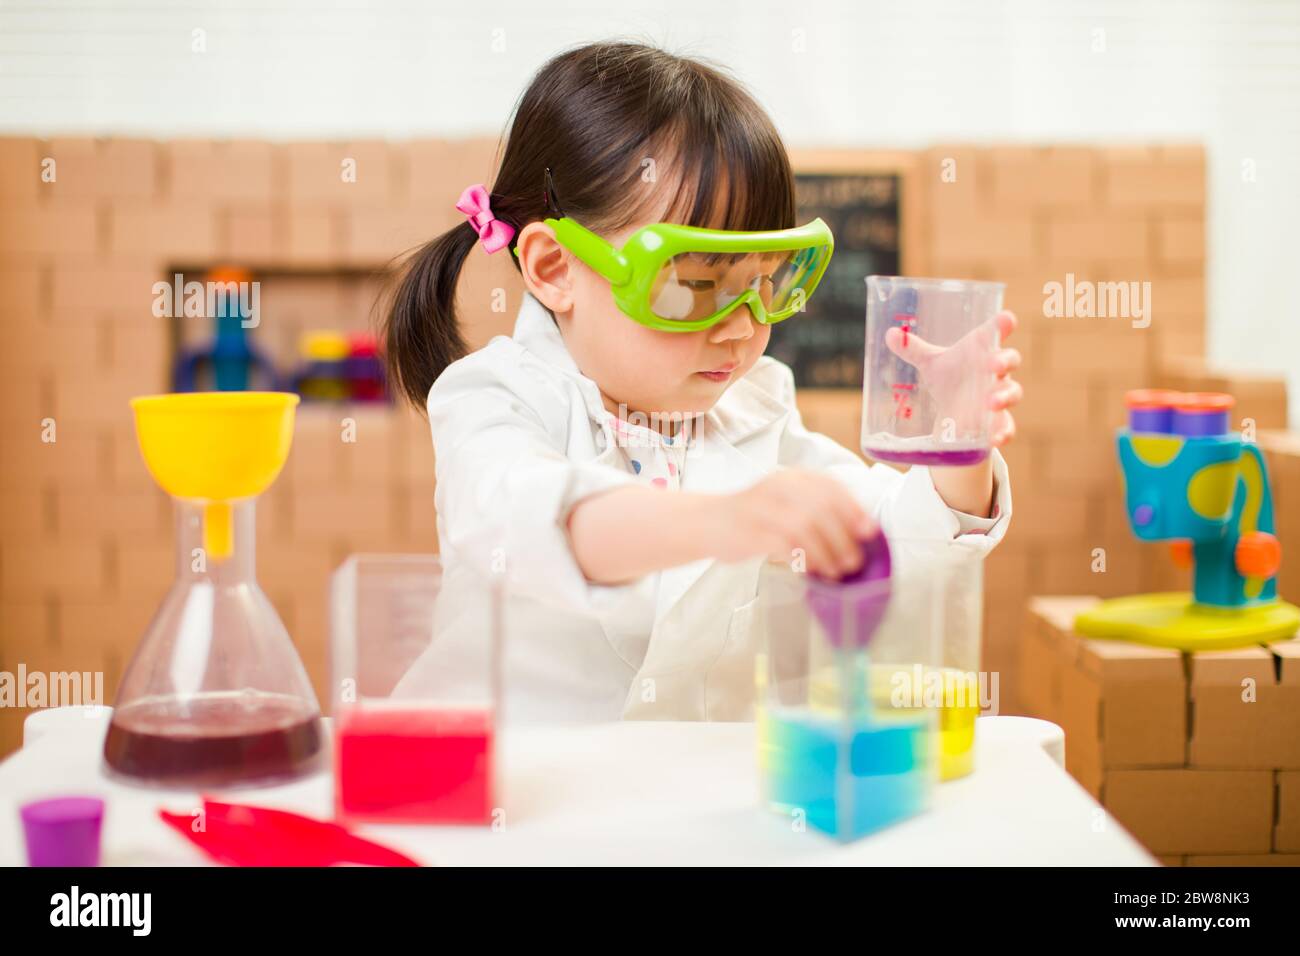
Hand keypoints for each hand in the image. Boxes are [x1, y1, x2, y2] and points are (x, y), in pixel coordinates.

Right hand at [713, 469, 877, 577]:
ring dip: (827, 552)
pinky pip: (784, 544)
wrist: (707, 522)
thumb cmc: (754, 517)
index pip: (831, 487)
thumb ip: (817, 511)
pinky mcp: (749, 531)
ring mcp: (762, 508)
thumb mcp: (786, 504)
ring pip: (805, 526)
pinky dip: (803, 559)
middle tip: (854, 560)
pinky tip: (811, 570)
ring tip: (835, 571)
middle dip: (844, 537)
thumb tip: (858, 532)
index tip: (869, 532)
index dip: (854, 509)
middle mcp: (778, 487)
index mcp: (792, 478)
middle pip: (822, 508)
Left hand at [885, 309, 1022, 447]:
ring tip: (991, 403)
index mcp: (981, 351)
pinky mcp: (998, 422)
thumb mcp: (931, 364)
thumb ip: (912, 349)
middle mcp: (995, 372)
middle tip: (993, 364)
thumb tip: (890, 334)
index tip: (1006, 318)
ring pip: (1012, 392)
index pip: (995, 332)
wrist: (956, 412)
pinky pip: (1007, 426)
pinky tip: (995, 439)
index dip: (1003, 324)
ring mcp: (999, 396)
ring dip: (1004, 396)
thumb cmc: (950, 377)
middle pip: (1009, 360)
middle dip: (1004, 360)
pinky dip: (1003, 432)